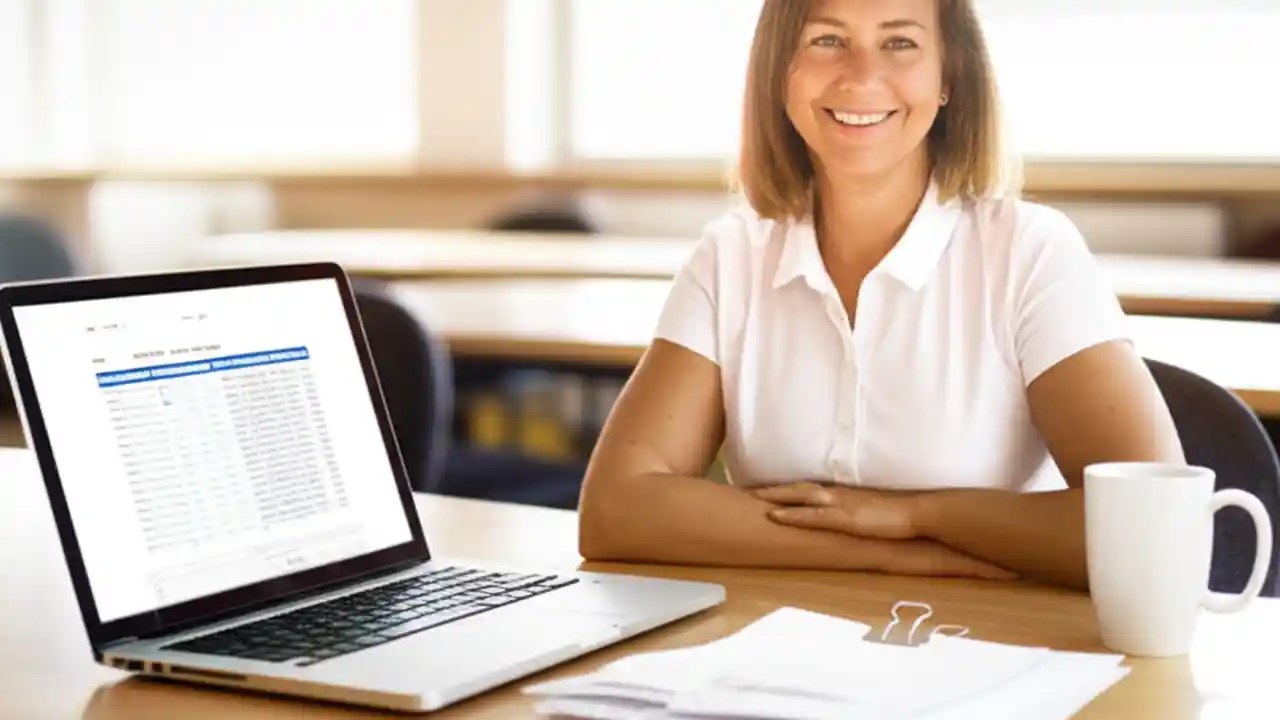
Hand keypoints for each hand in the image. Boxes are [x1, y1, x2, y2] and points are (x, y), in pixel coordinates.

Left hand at [755, 482, 920, 539]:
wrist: (916, 514)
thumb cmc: (896, 515)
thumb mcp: (868, 510)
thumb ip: (852, 511)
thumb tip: (841, 517)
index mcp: (842, 493)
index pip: (808, 487)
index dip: (785, 488)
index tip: (764, 489)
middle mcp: (837, 494)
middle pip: (797, 487)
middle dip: (771, 489)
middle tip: (746, 490)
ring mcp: (839, 505)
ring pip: (799, 496)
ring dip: (774, 496)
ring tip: (751, 498)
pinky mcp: (845, 519)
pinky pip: (813, 516)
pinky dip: (791, 514)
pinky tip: (774, 516)